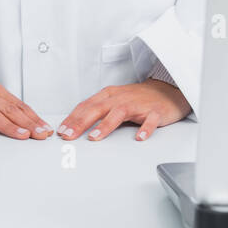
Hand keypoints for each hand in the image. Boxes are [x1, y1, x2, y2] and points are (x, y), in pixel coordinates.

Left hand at [57, 78, 190, 142]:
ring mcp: (138, 104)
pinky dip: (145, 129)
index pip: (87, 106)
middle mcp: (121, 98)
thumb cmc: (137, 98)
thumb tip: (74, 125)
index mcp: (109, 95)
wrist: (166, 90)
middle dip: (82, 122)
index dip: (73, 118)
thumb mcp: (113, 100)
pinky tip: (139, 138)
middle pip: (98, 108)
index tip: (61, 131)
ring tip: (95, 137)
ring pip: (119, 113)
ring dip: (106, 125)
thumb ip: (96, 111)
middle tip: (70, 135)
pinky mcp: (155, 112)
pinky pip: (149, 120)